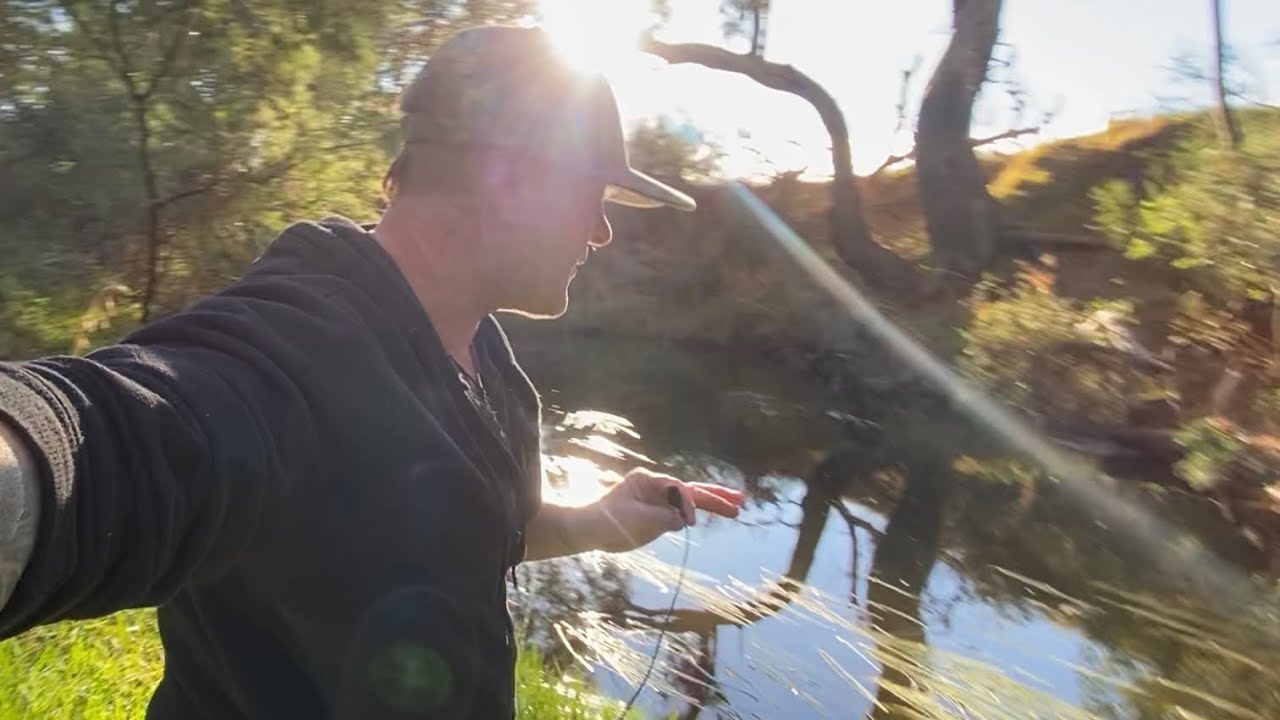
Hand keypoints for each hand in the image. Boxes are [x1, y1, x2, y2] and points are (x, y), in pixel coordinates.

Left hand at [582, 467, 746, 552]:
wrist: (588, 530)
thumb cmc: (606, 521)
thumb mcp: (635, 520)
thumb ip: (663, 519)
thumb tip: (684, 520)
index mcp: (648, 481)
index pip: (678, 489)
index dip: (688, 504)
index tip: (691, 522)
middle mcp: (656, 488)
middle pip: (691, 489)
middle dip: (716, 496)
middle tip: (740, 501)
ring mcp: (658, 501)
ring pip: (690, 500)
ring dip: (712, 504)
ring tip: (735, 508)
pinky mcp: (657, 515)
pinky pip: (681, 513)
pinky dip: (697, 514)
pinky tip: (715, 513)